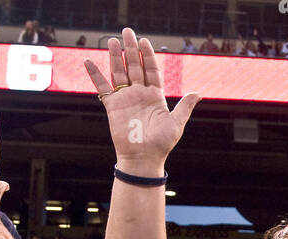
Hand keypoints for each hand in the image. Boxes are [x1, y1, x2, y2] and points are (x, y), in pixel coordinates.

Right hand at [84, 27, 199, 171]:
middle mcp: (140, 95)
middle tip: (128, 31)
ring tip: (112, 41)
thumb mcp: (176, 123)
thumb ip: (185, 106)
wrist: (143, 159)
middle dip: (131, 49)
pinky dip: (95, 75)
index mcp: (155, 96)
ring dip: (115, 57)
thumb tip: (198, 93)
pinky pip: (102, 88)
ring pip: (119, 73)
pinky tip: (88, 61)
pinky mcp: (112, 107)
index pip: (151, 70)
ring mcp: (126, 99)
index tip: (144, 41)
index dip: (147, 55)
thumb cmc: (161, 144)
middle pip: (134, 67)